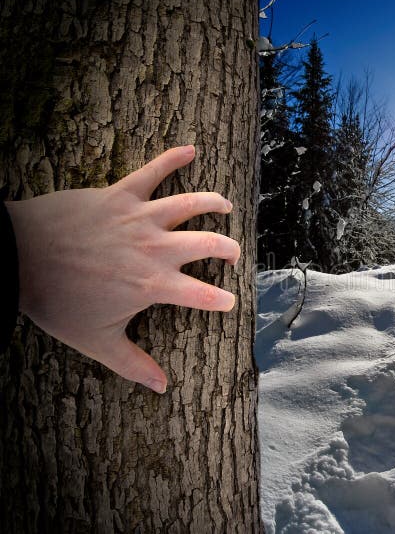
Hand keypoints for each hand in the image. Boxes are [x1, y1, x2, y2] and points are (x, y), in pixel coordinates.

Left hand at [6, 145, 240, 392]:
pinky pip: (152, 171)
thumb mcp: (96, 340)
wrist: (16, 257)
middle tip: (232, 255)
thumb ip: (133, 364)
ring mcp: (141, 218)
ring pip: (191, 204)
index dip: (223, 300)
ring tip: (225, 206)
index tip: (230, 303)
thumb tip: (162, 387)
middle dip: (229, 250)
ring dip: (214, 203)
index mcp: (154, 284)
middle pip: (209, 244)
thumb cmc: (56, 301)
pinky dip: (173, 157)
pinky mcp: (121, 195)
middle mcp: (157, 249)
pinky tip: (190, 148)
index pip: (205, 295)